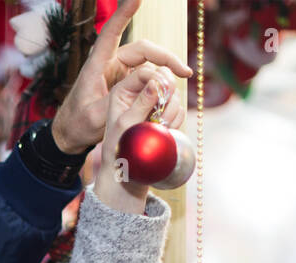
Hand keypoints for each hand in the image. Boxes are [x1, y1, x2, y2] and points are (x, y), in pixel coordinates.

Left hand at [51, 0, 191, 153]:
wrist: (72, 134)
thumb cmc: (78, 124)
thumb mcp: (95, 117)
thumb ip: (116, 103)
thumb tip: (143, 92)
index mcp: (97, 64)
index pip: (111, 33)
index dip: (123, 15)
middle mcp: (111, 62)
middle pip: (143, 49)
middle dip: (165, 56)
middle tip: (184, 72)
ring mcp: (120, 70)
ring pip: (149, 60)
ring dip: (166, 67)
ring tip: (182, 77)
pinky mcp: (127, 80)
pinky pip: (148, 72)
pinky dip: (161, 77)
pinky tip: (172, 87)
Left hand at [93, 64, 185, 213]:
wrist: (116, 169)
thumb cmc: (113, 148)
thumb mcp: (122, 125)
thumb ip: (139, 104)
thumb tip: (157, 83)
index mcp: (120, 84)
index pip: (146, 60)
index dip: (165, 60)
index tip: (183, 72)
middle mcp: (133, 88)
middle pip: (161, 69)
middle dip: (170, 84)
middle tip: (171, 102)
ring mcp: (145, 99)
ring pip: (169, 88)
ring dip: (172, 105)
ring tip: (164, 124)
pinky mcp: (154, 110)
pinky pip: (171, 104)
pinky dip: (174, 115)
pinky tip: (167, 129)